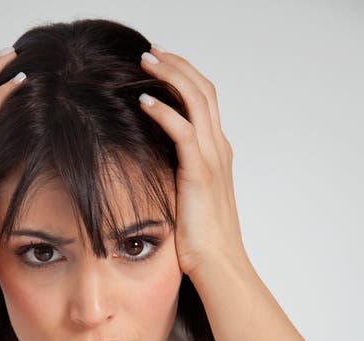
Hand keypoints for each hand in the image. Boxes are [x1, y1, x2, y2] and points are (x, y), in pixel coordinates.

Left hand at [139, 47, 247, 278]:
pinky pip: (183, 130)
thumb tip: (155, 169)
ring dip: (169, 76)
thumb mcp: (189, 201)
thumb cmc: (203, 242)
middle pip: (203, 90)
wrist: (218, 265)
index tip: (161, 64)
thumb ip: (179, 178)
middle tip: (150, 52)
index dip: (185, 77)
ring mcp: (213, 160)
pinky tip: (144, 101)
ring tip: (145, 63)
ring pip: (195, 100)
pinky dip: (164, 111)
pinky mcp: (200, 173)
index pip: (205, 101)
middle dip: (176, 65)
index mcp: (218, 154)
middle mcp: (219, 150)